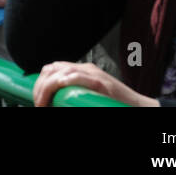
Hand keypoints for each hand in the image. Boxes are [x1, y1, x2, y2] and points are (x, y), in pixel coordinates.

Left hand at [32, 61, 157, 106]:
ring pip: (61, 71)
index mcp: (81, 70)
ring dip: (47, 87)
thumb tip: (55, 101)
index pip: (52, 68)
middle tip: (38, 104)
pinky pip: (77, 77)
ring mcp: (93, 73)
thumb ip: (74, 94)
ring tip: (44, 104)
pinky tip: (58, 89)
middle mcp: (85, 68)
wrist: (138, 107)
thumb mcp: (88, 95)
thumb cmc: (113, 104)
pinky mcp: (101, 82)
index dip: (40, 82)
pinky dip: (64, 81)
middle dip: (40, 86)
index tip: (37, 99)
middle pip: (52, 68)